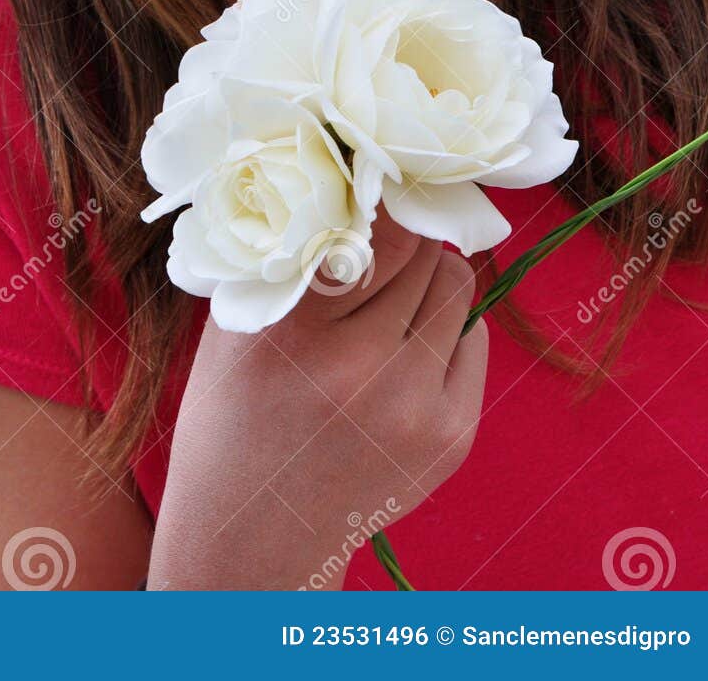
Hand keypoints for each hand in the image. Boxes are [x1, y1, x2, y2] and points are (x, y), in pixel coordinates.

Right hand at [148, 206, 487, 589]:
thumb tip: (346, 170)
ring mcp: (412, 409)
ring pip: (454, 284)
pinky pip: (473, 337)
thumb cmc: (234, 411)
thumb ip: (287, 254)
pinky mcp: (451, 438)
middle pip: (420, 249)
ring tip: (391, 287)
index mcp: (292, 334)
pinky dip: (445, 326)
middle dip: (402, 231)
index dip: (376, 195)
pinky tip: (403, 344)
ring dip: (428, 271)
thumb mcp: (236, 325)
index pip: (373, 228)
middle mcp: (359, 370)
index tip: (369, 179)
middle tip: (380, 232)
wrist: (253, 537)